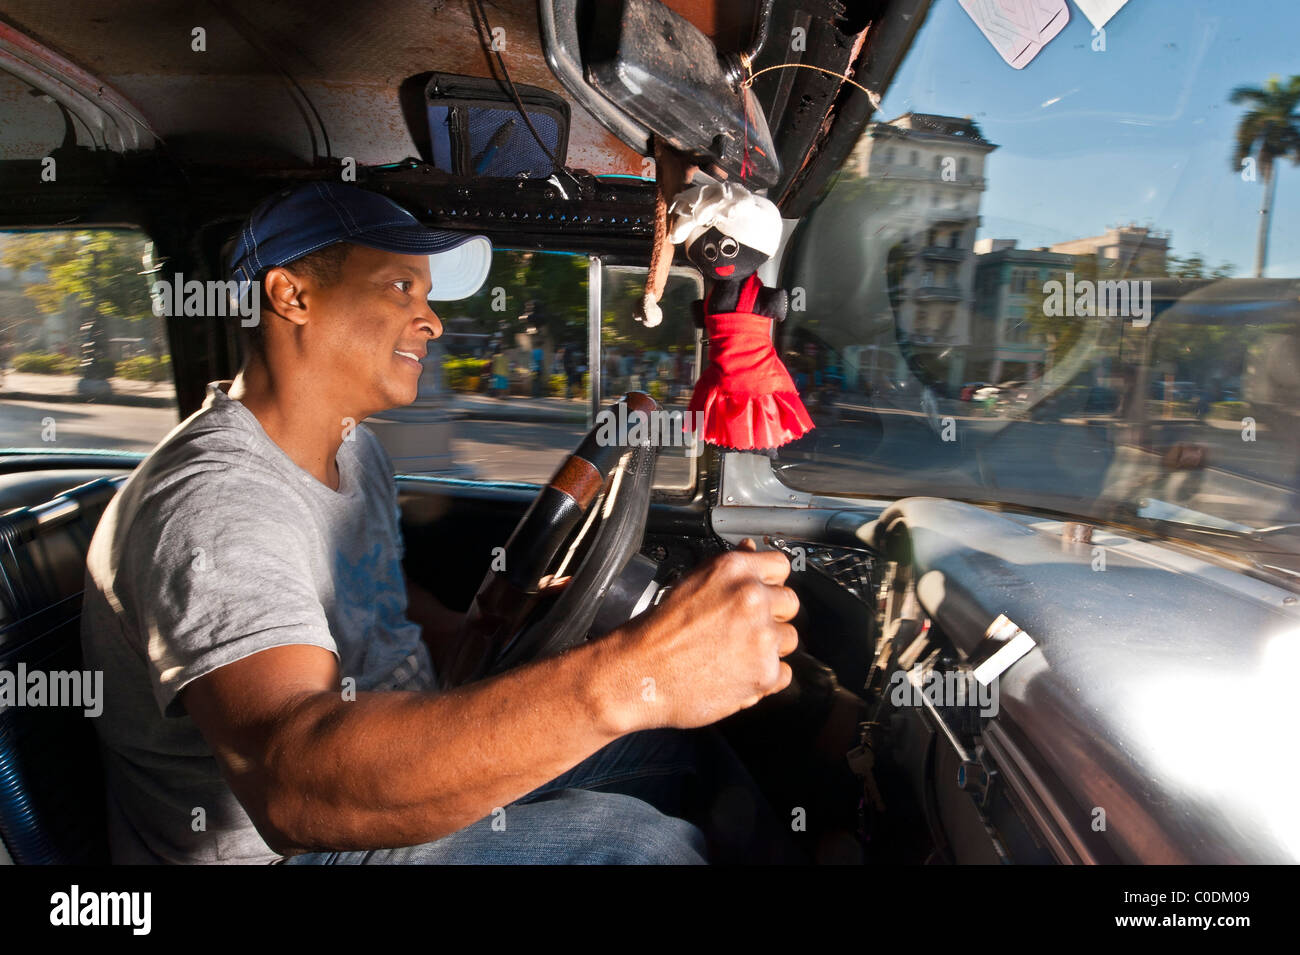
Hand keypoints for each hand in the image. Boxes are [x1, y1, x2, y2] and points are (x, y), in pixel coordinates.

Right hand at [602, 539, 798, 731]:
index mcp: (735, 571)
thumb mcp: (692, 582)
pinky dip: (767, 676)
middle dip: (772, 616)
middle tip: (743, 628)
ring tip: (736, 652)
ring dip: (770, 647)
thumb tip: (751, 549)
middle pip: (790, 603)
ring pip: (789, 639)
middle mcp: (752, 599)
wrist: (640, 673)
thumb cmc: (658, 632)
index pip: (780, 566)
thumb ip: (731, 567)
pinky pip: (785, 673)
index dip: (770, 582)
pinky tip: (739, 672)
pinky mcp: (765, 672)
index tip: (762, 593)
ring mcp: (762, 637)